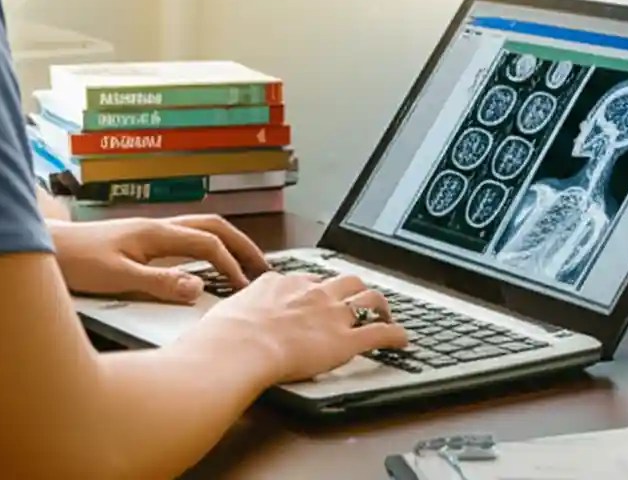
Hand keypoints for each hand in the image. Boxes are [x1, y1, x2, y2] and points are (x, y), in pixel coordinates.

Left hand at [50, 215, 271, 302]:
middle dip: (242, 245)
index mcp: (157, 234)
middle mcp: (158, 227)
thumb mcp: (116, 278)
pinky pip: (186, 238)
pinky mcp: (141, 240)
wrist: (44, 248)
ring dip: (227, 243)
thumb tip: (199, 288)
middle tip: (264, 267)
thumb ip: (158, 283)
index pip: (208, 244)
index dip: (231, 265)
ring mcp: (150, 232)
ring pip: (201, 229)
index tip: (245, 288)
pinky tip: (206, 265)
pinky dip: (208, 247)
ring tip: (244, 264)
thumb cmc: (75, 262)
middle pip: (213, 227)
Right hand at [185, 271, 408, 383]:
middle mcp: (312, 293)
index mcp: (282, 284)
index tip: (317, 296)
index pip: (307, 280)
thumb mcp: (227, 310)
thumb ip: (238, 310)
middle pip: (344, 280)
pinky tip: (402, 339)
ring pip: (368, 298)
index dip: (316, 289)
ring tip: (385, 313)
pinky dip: (395, 335)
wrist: (239, 347)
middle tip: (357, 298)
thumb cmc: (225, 334)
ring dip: (380, 305)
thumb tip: (229, 318)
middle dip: (354, 288)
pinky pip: (380, 333)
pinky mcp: (345, 340)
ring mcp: (331, 315)